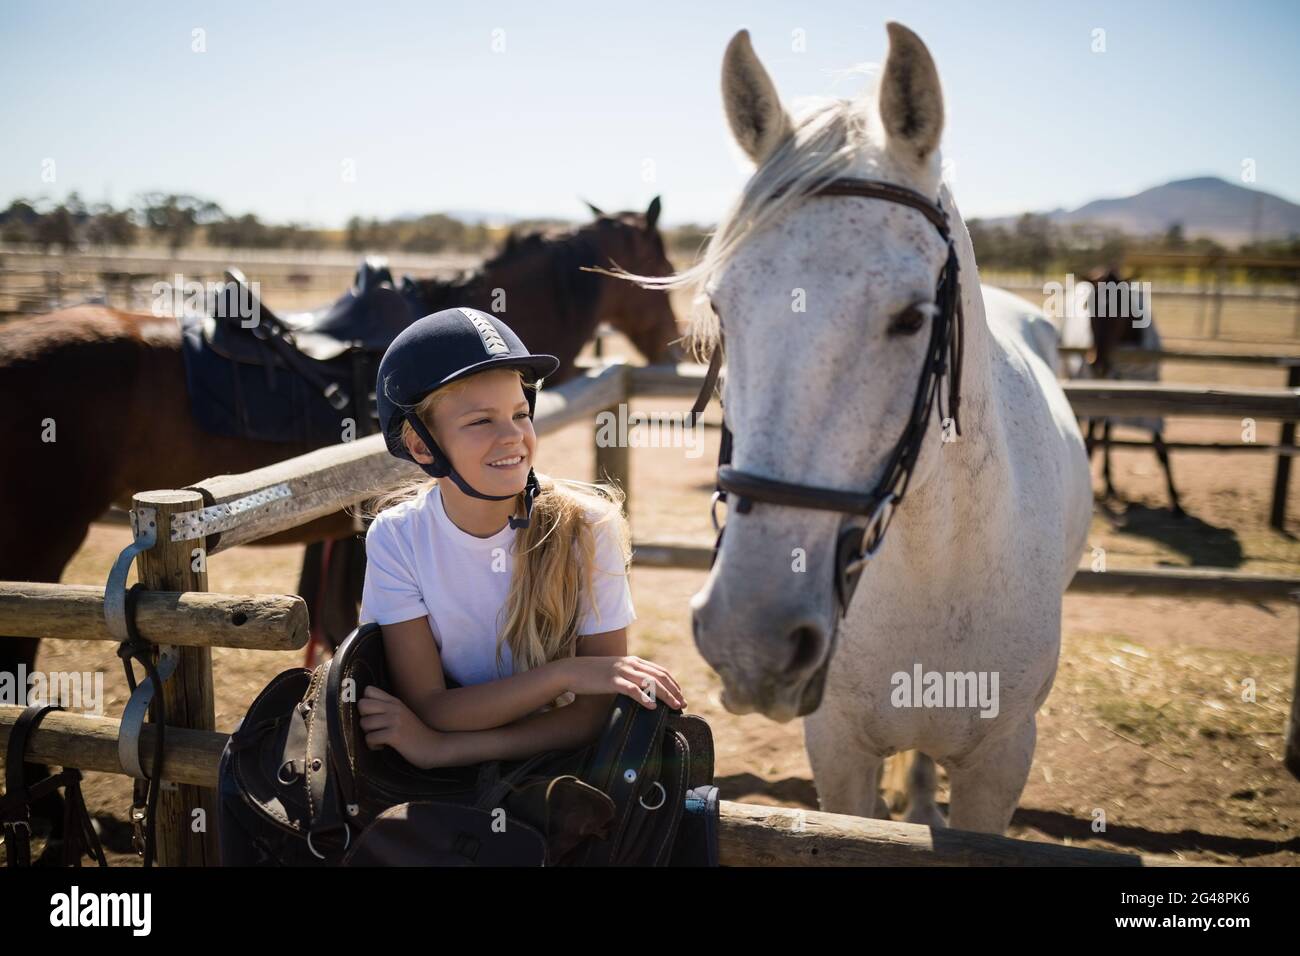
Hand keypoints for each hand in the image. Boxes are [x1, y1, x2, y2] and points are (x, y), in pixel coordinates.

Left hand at [357, 685, 447, 768]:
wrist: (434, 747)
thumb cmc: (415, 734)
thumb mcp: (403, 715)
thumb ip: (387, 708)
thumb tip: (363, 708)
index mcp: (395, 702)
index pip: (368, 690)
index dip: (365, 703)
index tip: (372, 715)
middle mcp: (394, 708)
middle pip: (362, 704)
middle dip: (364, 719)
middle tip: (374, 728)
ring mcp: (395, 720)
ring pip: (364, 723)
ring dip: (369, 735)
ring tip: (380, 739)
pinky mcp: (395, 735)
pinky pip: (370, 738)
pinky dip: (373, 745)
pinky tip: (383, 746)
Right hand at [559, 657, 686, 710]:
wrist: (571, 670)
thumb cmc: (592, 675)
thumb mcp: (615, 672)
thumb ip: (629, 677)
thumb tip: (642, 692)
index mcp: (633, 661)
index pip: (660, 671)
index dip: (673, 684)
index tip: (681, 696)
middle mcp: (630, 664)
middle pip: (660, 677)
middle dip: (674, 691)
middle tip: (683, 704)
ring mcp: (621, 671)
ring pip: (650, 682)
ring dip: (665, 695)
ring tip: (675, 706)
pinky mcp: (612, 681)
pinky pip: (632, 689)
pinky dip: (644, 697)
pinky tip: (652, 707)